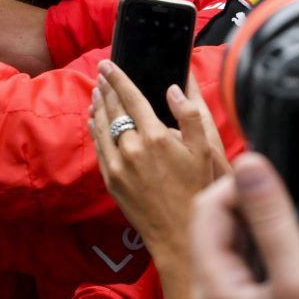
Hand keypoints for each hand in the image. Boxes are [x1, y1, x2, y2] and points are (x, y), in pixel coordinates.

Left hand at [89, 61, 226, 255]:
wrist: (178, 234)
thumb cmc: (197, 191)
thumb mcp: (205, 151)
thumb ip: (190, 116)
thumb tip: (173, 90)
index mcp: (155, 137)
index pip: (131, 98)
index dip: (119, 78)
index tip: (109, 64)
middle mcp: (132, 148)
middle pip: (113, 109)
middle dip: (106, 88)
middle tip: (101, 73)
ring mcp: (117, 165)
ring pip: (101, 127)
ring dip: (98, 106)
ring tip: (97, 92)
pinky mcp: (111, 181)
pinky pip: (98, 147)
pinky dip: (94, 129)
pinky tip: (94, 120)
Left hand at [191, 154, 298, 298]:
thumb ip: (272, 217)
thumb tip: (248, 164)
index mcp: (215, 287)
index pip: (206, 211)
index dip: (236, 184)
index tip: (270, 175)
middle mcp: (216, 293)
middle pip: (215, 221)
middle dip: (245, 198)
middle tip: (284, 192)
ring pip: (234, 235)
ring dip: (258, 216)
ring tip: (290, 213)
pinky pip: (251, 253)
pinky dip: (268, 235)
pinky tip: (292, 236)